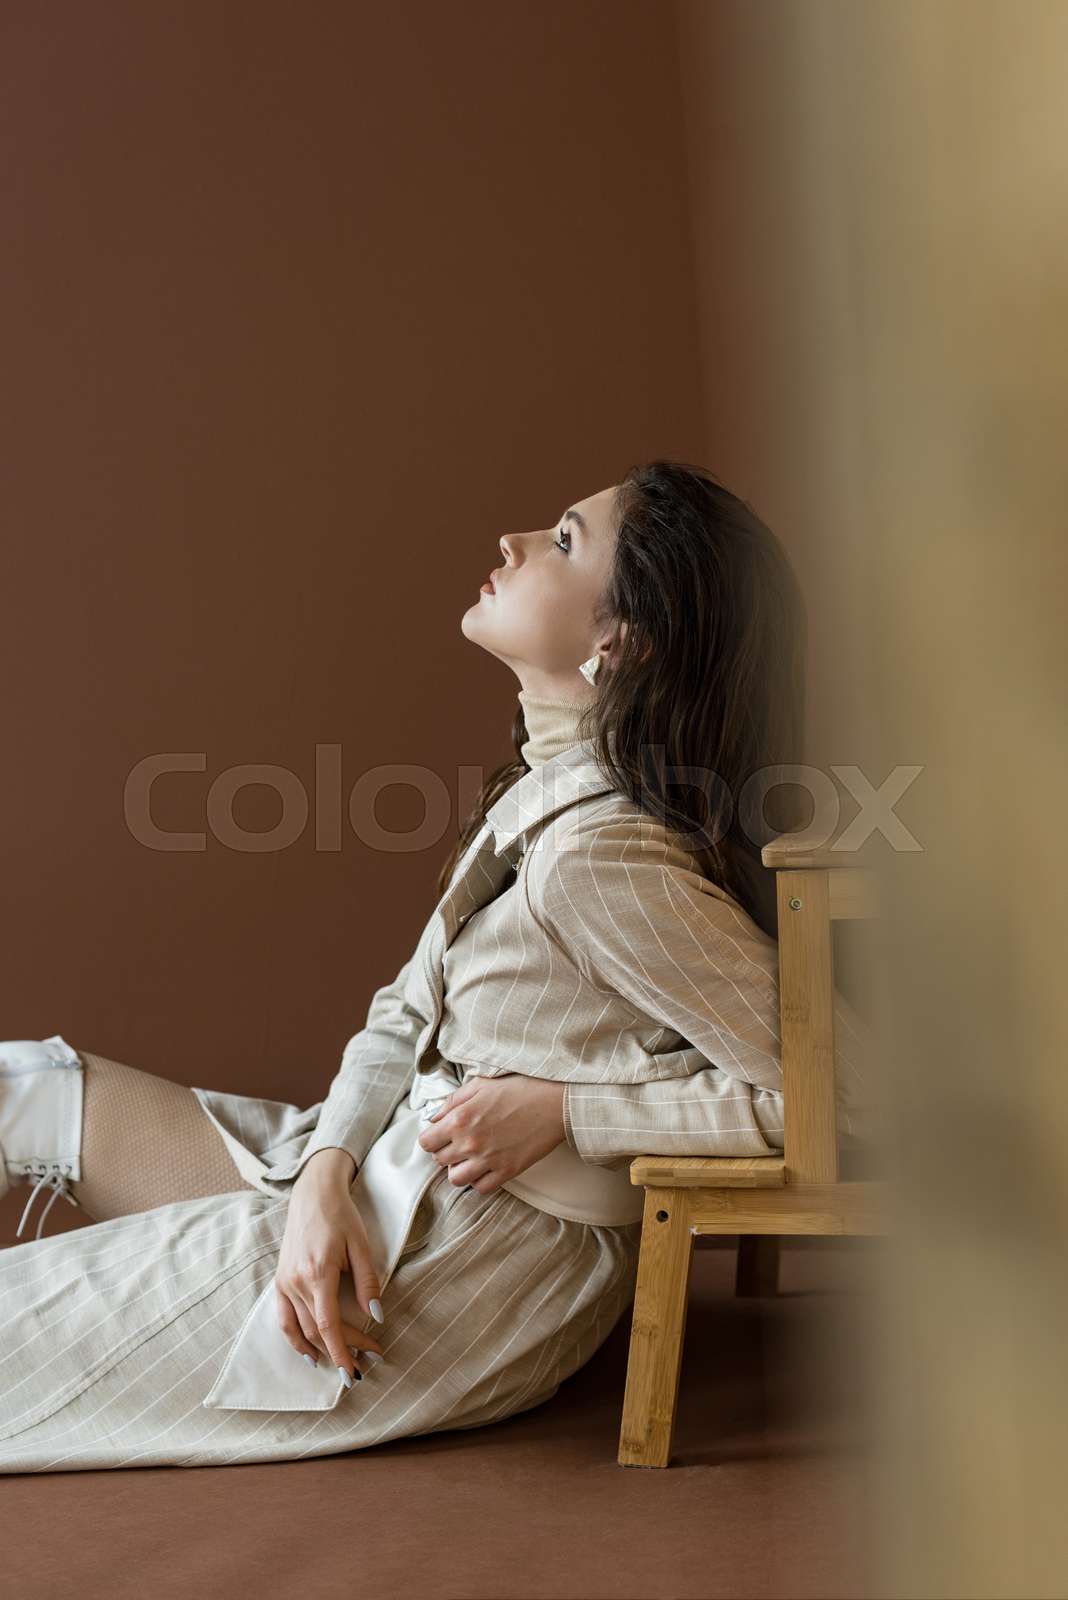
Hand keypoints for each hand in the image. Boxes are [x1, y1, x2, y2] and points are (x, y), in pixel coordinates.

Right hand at [274, 1154, 385, 1383]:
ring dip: (321, 1349)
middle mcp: (296, 1282)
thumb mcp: (361, 1245)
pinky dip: (295, 1339)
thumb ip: (368, 1282)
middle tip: (369, 1359)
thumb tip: (377, 1316)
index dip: (342, 1352)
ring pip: (301, 1328)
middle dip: (344, 1349)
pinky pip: (284, 1318)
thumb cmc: (341, 1216)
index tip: (355, 1372)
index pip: (328, 1325)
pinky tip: (309, 1351)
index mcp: (318, 1273)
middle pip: (318, 1330)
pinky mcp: (280, 1280)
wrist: (312, 1193)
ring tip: (341, 1363)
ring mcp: (284, 1282)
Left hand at [416, 1073, 566, 1193]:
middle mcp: (470, 1142)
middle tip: (459, 1143)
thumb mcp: (480, 1084)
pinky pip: (481, 1188)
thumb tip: (434, 1118)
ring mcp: (488, 1159)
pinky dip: (480, 1180)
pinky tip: (486, 1167)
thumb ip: (452, 1102)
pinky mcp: (507, 1171)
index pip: (426, 1142)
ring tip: (470, 1158)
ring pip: (456, 1179)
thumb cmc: (518, 1089)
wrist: (554, 1102)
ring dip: (460, 1170)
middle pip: (439, 1161)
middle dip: (445, 1152)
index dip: (432, 1138)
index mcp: (460, 1119)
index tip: (441, 1136)